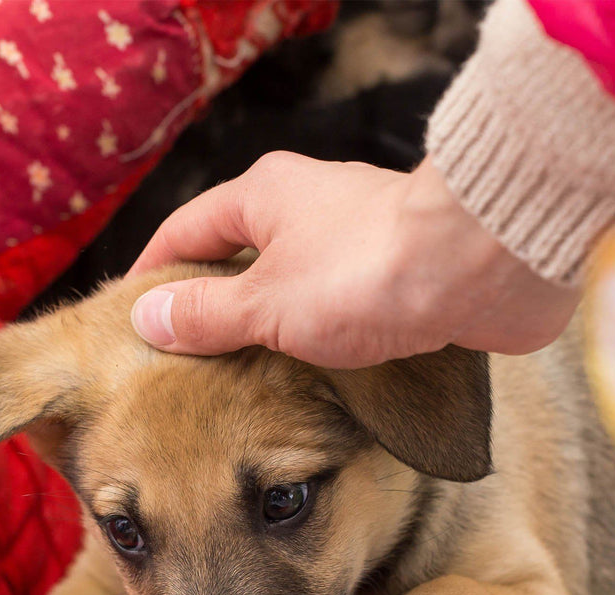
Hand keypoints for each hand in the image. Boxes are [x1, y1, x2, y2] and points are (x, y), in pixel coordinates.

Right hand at [128, 153, 578, 367]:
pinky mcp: (396, 274)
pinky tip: (306, 374)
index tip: (131, 315)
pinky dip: (313, 336)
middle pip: (238, 256)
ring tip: (239, 379)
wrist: (484, 267)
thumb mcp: (267, 300)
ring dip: (264, 325)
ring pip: (290, 284)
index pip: (186, 231)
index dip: (153, 272)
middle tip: (183, 359)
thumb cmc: (368, 273)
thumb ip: (207, 313)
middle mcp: (309, 208)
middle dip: (210, 304)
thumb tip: (148, 318)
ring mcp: (355, 239)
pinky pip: (336, 306)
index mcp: (265, 196)